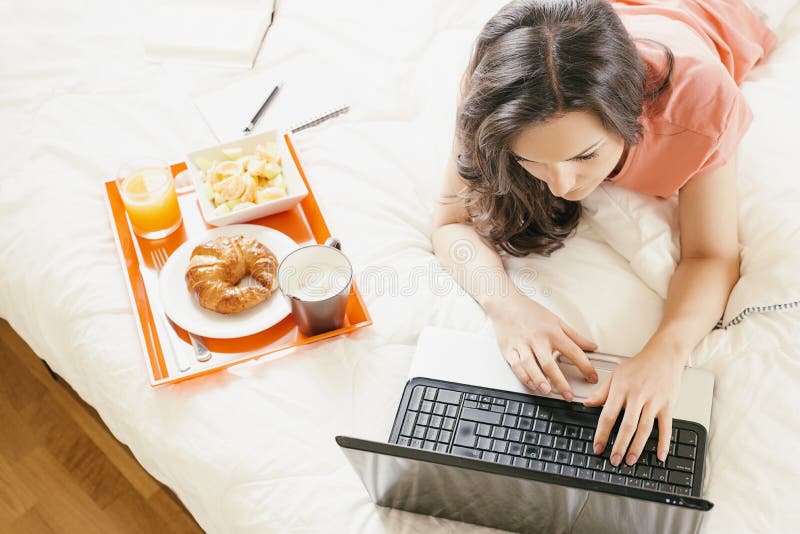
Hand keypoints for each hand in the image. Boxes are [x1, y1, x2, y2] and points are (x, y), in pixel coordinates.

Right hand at [487, 293, 598, 400]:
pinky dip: (524, 377)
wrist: (505, 304)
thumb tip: (592, 346)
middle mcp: (537, 339)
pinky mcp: (508, 350)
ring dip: (539, 381)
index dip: (585, 366)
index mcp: (552, 332)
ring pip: (530, 366)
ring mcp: (521, 345)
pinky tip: (532, 384)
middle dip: (560, 382)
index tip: (592, 377)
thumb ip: (575, 336)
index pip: (573, 351)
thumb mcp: (557, 320)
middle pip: (549, 364)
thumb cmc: (530, 312)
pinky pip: (516, 366)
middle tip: (568, 395)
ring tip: (548, 391)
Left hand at [583, 341, 685, 465]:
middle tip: (614, 460)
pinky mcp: (668, 405)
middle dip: (619, 445)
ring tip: (630, 460)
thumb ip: (602, 392)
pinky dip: (664, 443)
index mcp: (621, 388)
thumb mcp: (615, 374)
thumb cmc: (639, 365)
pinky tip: (660, 456)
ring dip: (637, 447)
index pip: (608, 415)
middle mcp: (637, 395)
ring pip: (645, 428)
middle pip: (627, 425)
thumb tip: (587, 404)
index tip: (597, 447)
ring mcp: (654, 401)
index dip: (601, 433)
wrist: (664, 354)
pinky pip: (666, 427)